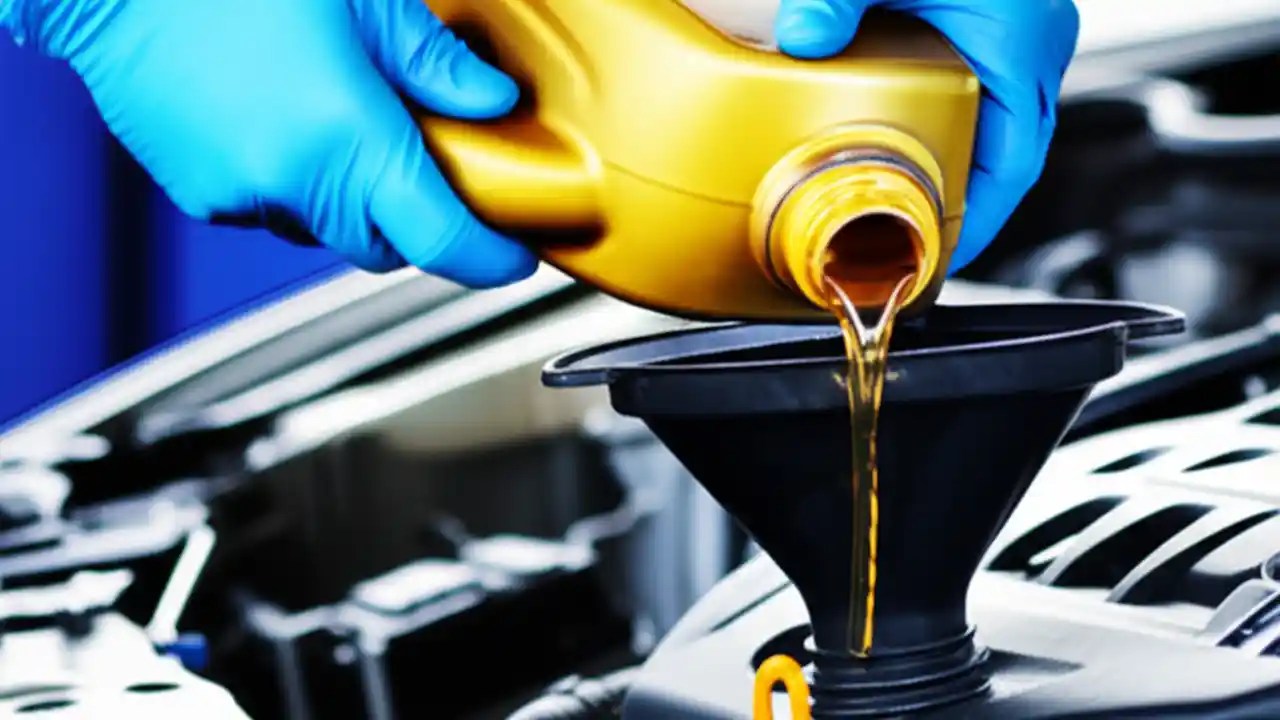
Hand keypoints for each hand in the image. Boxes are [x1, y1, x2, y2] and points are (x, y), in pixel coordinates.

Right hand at [1, 0, 537, 286]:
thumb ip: (434, 61)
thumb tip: (491, 99)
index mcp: (348, 142)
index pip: (441, 240)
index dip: (490, 259)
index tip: (515, 257)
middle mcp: (294, 185)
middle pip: (386, 246)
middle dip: (418, 221)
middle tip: (435, 168)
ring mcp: (240, 197)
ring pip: (327, 231)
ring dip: (353, 201)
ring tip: (346, 127)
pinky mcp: (201, 194)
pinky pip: (274, 212)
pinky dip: (297, 186)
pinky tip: (286, 124)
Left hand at [773, 0, 1079, 272]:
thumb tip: (802, 34)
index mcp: (1023, 47)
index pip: (1012, 168)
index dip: (973, 225)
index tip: (931, 262)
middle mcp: (1031, 50)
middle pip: (1001, 162)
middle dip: (953, 211)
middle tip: (897, 248)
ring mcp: (1017, 41)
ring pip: (991, 135)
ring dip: (947, 172)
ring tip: (893, 212)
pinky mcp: (993, 30)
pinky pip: (978, 103)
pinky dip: (944, 132)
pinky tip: (898, 144)